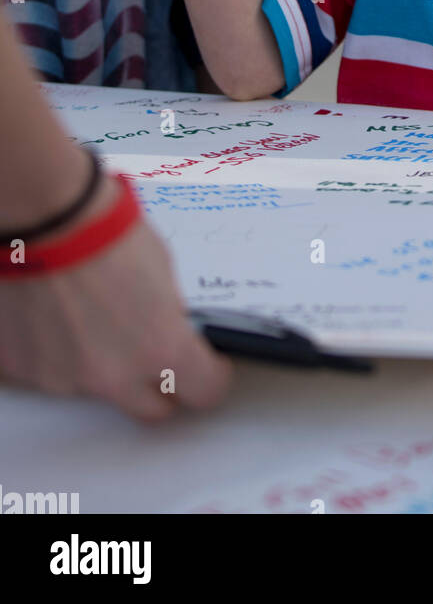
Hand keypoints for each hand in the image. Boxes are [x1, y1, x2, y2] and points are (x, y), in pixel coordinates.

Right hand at [0, 175, 230, 420]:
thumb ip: (168, 311)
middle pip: (152, 409)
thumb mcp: (163, 267)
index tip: (209, 367)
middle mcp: (115, 376)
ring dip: (103, 364)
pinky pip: (53, 372)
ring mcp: (66, 378)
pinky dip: (60, 353)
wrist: (46, 217)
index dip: (210, 377)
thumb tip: (167, 324)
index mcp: (162, 348)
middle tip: (153, 353)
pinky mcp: (26, 371)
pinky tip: (58, 314)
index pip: (204, 391)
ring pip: (98, 389)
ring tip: (90, 314)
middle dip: (160, 386)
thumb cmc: (105, 230)